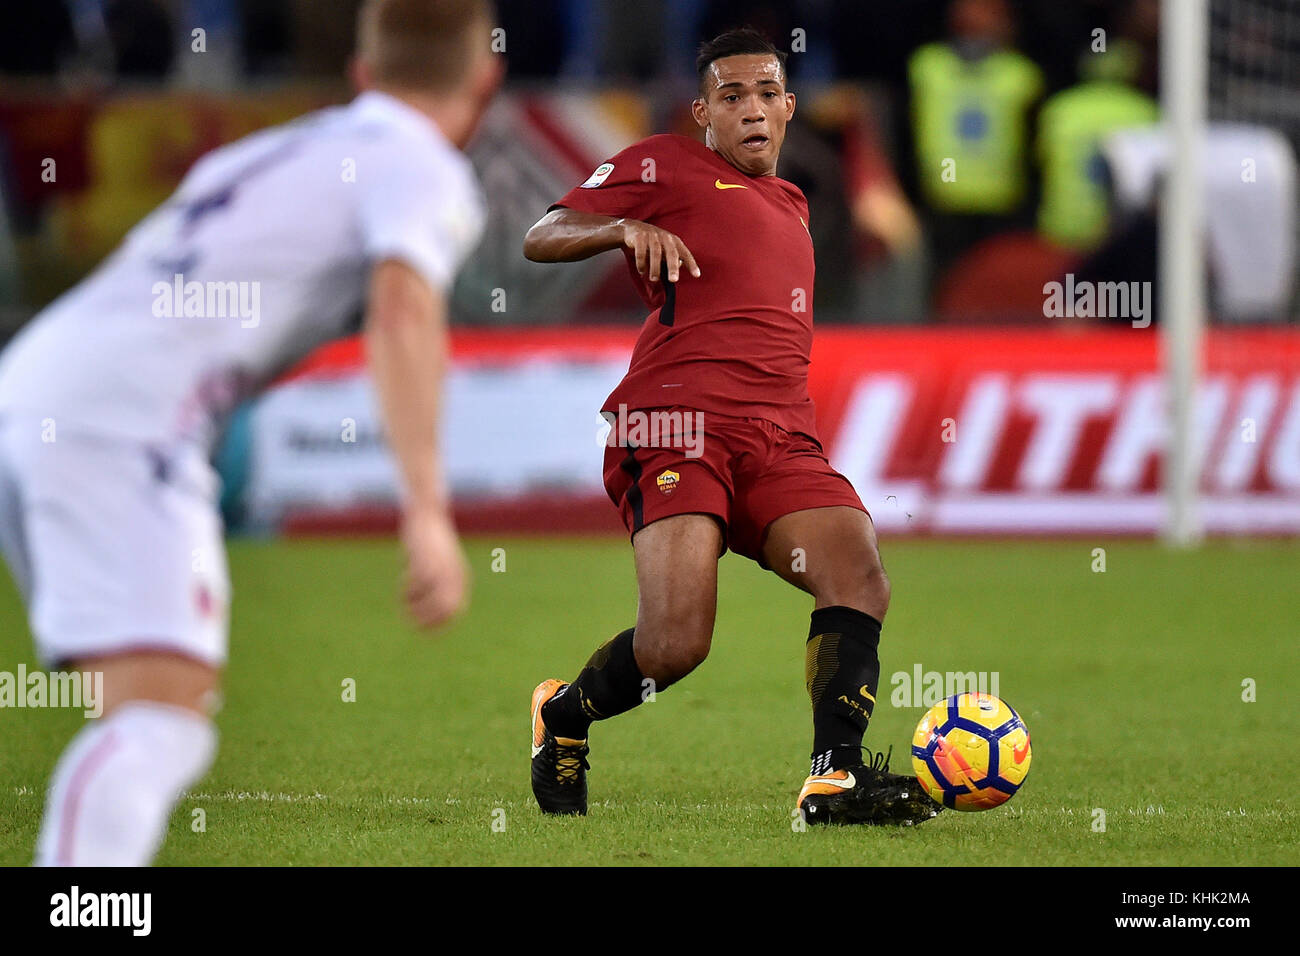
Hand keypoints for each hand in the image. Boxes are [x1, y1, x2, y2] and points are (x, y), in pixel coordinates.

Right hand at [399, 505, 468, 630]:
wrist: (428, 515)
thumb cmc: (431, 542)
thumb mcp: (440, 563)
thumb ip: (438, 583)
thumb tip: (428, 608)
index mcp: (460, 579)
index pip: (453, 612)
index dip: (437, 624)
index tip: (420, 629)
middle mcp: (454, 576)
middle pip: (442, 610)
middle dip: (423, 620)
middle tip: (406, 618)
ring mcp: (441, 568)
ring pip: (429, 599)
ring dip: (412, 604)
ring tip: (402, 596)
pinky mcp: (425, 560)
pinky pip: (416, 584)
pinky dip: (406, 587)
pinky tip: (403, 577)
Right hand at [619, 220, 700, 282]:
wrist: (632, 228)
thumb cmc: (652, 241)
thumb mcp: (664, 248)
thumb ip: (672, 257)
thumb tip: (680, 266)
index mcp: (673, 241)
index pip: (685, 253)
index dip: (691, 264)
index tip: (696, 275)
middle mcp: (664, 237)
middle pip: (671, 253)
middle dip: (673, 267)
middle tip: (673, 280)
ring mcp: (652, 235)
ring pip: (656, 253)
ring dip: (655, 268)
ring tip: (654, 279)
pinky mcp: (639, 237)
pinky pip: (641, 251)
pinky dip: (641, 263)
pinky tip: (641, 271)